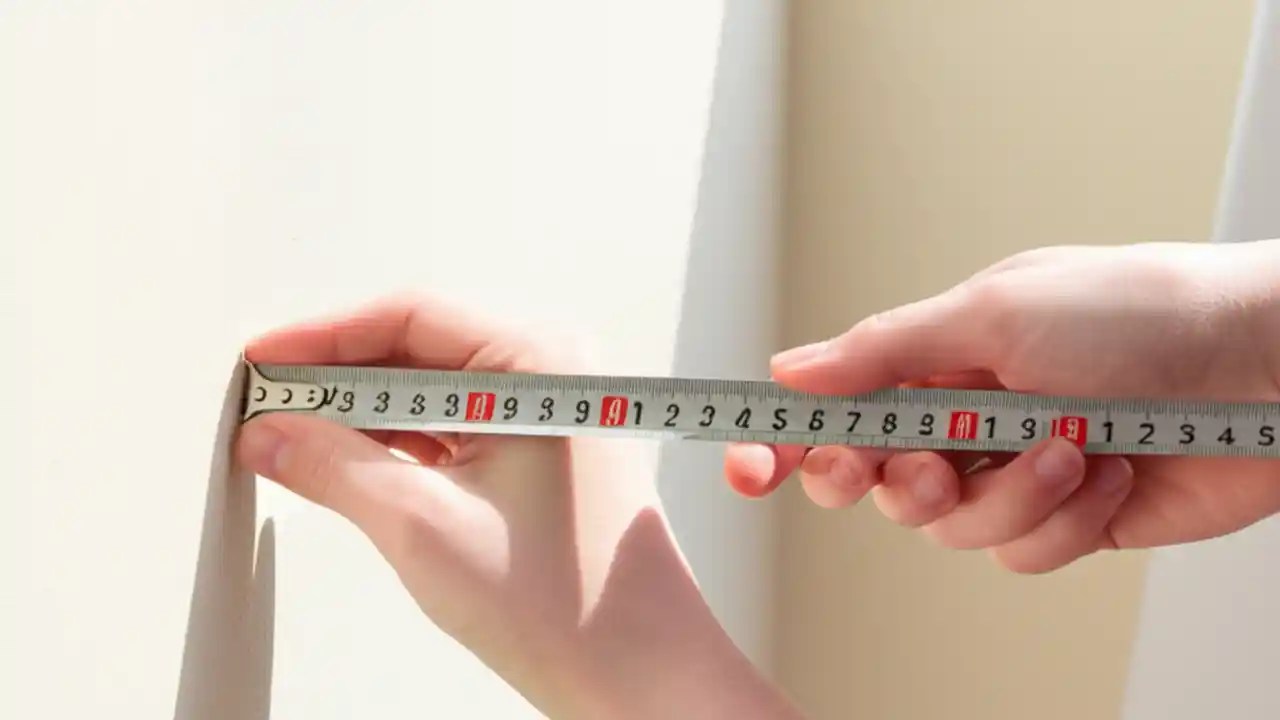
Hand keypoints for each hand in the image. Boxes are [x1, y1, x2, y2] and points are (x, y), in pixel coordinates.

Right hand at [235, 294, 799, 718]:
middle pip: (420, 351)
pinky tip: (351, 463)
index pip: (412, 319)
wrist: (638, 677)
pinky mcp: (541, 457)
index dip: (324, 338)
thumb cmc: (575, 607)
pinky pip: (455, 428)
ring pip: (434, 393)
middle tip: (268, 402)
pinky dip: (399, 445)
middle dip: (338, 378)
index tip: (265, 360)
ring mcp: (551, 418)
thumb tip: (275, 431)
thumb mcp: (425, 526)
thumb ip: (335, 467)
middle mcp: (555, 378)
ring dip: (364, 415)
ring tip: (296, 436)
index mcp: (544, 366)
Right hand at [725, 240, 1279, 572]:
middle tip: (931, 461)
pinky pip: (1020, 553)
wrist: (1261, 369)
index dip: (782, 441)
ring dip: (1011, 493)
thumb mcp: (994, 313)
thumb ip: (883, 349)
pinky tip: (1109, 472)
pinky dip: (1066, 517)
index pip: (832, 405)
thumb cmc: (1138, 314)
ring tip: (1070, 443)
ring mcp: (1012, 472)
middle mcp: (964, 418)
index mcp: (936, 359)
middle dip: (897, 478)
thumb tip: (790, 367)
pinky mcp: (1064, 521)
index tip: (746, 467)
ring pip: (950, 528)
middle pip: (872, 480)